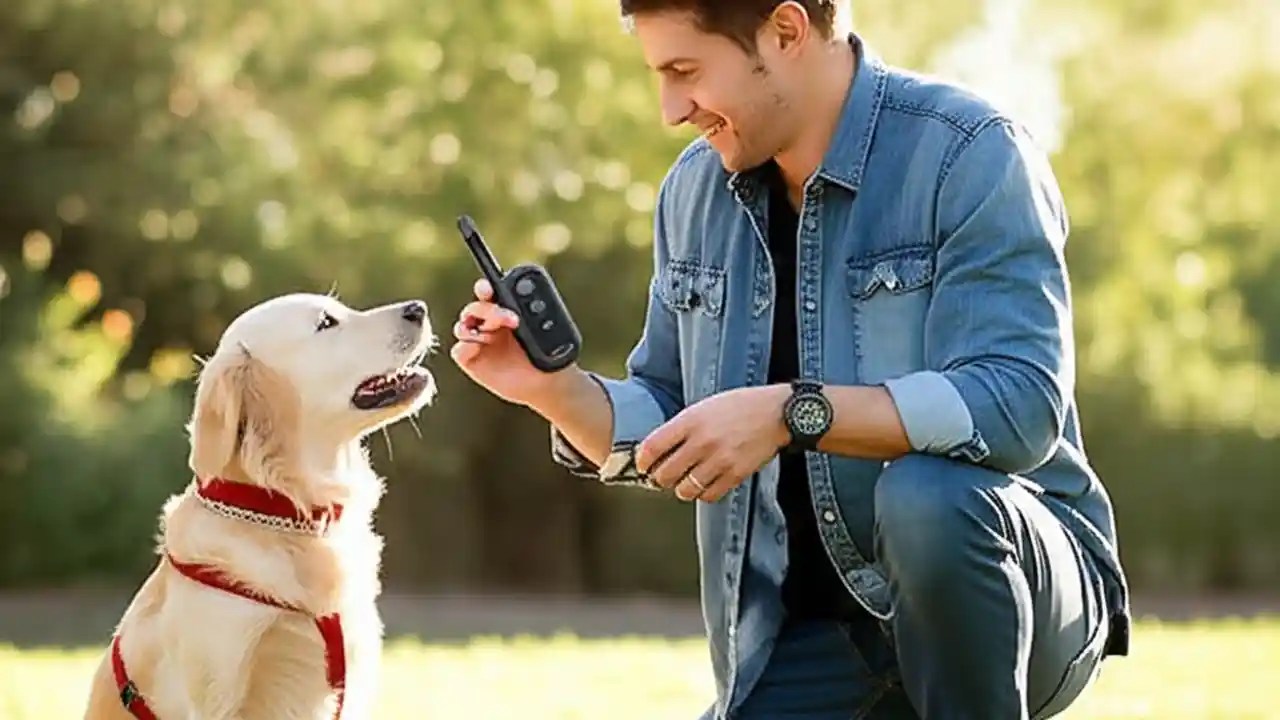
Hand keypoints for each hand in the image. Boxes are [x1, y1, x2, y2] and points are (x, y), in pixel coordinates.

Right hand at [450, 278, 571, 406]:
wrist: (543, 381)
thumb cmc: (545, 352)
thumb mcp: (546, 332)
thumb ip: (535, 318)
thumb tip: (531, 308)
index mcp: (503, 310)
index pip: (488, 294)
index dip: (485, 289)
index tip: (490, 289)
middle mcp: (487, 324)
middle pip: (474, 309)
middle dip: (488, 310)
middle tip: (511, 319)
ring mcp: (478, 342)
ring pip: (462, 327)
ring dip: (475, 329)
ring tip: (492, 336)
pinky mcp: (471, 360)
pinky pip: (458, 350)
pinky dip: (465, 347)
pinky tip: (477, 348)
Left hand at [636, 385, 790, 501]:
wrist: (776, 413)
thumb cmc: (740, 406)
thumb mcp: (704, 407)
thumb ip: (682, 427)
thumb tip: (659, 449)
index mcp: (690, 421)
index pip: (653, 447)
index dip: (643, 461)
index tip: (643, 465)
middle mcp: (702, 442)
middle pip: (665, 474)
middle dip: (660, 478)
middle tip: (664, 476)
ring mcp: (719, 460)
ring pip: (685, 490)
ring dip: (681, 489)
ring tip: (685, 482)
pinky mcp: (735, 475)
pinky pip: (709, 495)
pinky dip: (704, 494)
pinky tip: (705, 485)